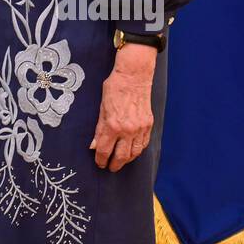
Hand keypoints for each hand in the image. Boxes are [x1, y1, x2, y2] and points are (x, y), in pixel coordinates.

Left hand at [89, 43, 155, 170]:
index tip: (99, 163)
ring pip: (135, 153)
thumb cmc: (114, 88)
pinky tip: (132, 152)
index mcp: (113, 125)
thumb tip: (94, 146)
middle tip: (110, 167)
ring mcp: (140, 128)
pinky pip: (143, 144)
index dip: (101, 160)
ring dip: (127, 160)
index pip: (105, 150)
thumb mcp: (101, 107)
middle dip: (114, 164)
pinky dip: (137, 151)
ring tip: (120, 162)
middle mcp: (128, 130)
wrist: (134, 76)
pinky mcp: (148, 125)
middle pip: (121, 157)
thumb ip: (99, 129)